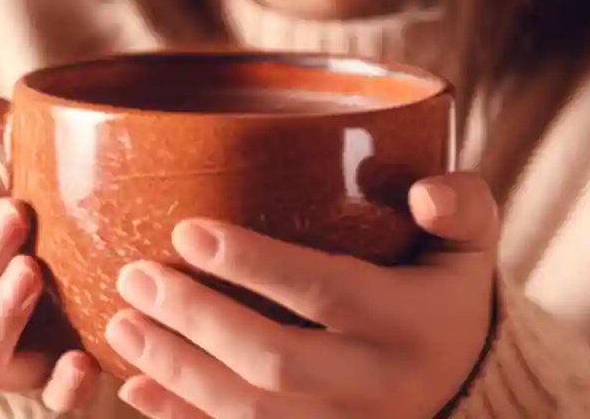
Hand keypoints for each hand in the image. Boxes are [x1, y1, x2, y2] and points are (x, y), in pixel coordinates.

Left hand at [107, 172, 498, 418]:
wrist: (466, 387)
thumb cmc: (446, 294)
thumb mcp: (468, 248)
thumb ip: (462, 206)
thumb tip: (425, 193)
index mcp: (410, 324)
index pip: (326, 291)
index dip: (255, 264)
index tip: (188, 230)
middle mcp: (376, 387)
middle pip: (274, 362)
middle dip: (196, 320)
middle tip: (135, 275)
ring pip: (249, 413)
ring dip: (176, 371)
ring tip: (121, 324)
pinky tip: (135, 387)